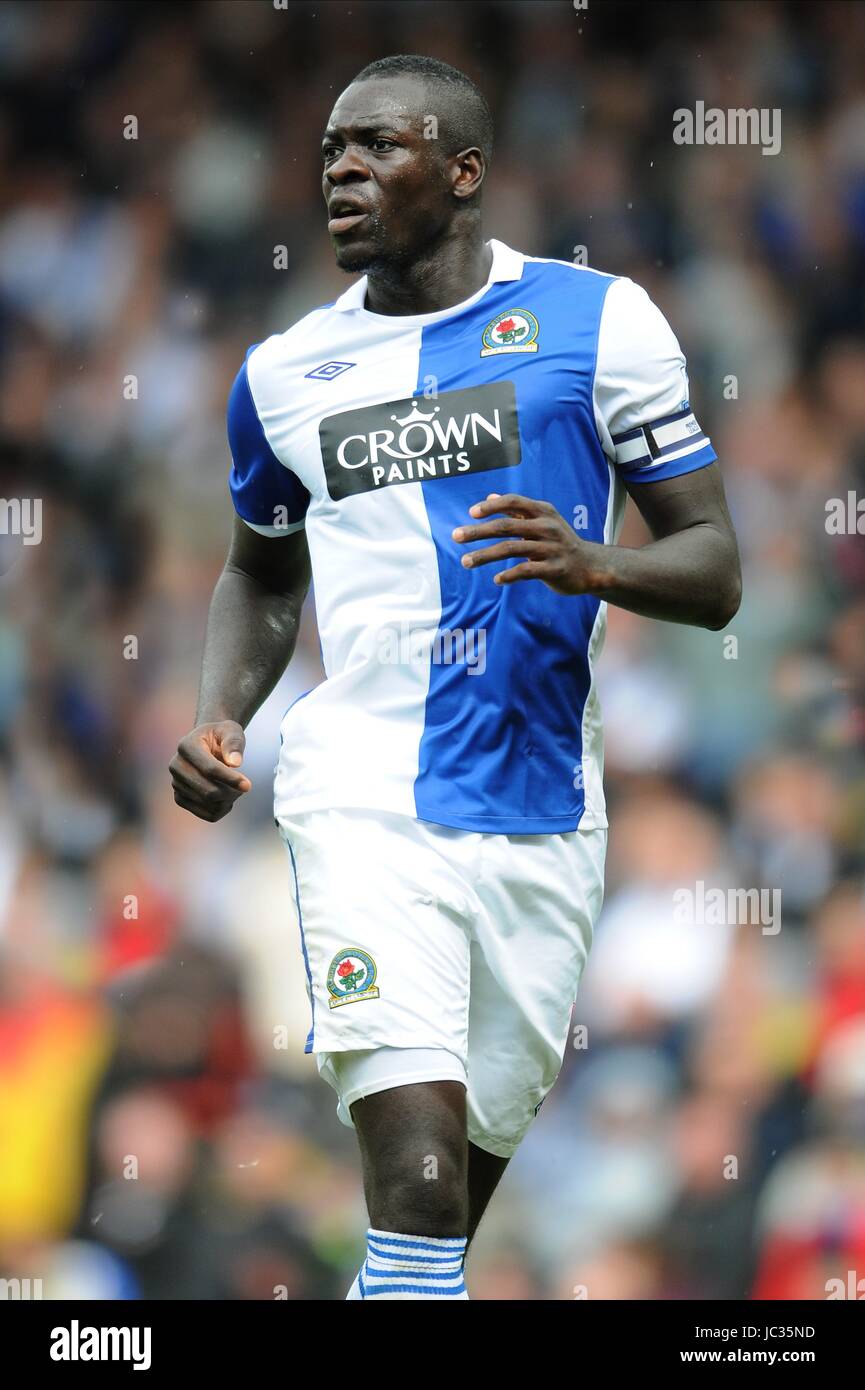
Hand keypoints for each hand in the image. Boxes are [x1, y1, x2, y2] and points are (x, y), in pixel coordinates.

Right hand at [169, 720, 251, 820]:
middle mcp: (176, 765)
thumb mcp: (231, 732)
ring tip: (235, 788)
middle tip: (244, 785)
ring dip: (229, 800)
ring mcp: (176, 783)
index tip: (248, 785)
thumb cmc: (221, 736)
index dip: (230, 779)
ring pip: (209, 804)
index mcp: (186, 746)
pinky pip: (207, 814)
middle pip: (208, 791)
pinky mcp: (180, 797)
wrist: (207, 743)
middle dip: (231, 791)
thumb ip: (234, 744)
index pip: (210, 769)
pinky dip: (222, 809)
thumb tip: (235, 762)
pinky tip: (227, 797)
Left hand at [452, 493, 598, 593]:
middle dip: (478, 531)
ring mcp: (551, 548)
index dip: (492, 506)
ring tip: (465, 561)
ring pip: (511, 549)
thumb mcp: (542, 521)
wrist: (589, 566)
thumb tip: (488, 497)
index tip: (471, 513)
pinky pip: (526, 570)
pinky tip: (496, 580)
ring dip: (485, 555)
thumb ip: (516, 510)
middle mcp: (547, 527)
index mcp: (543, 512)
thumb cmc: (558, 541)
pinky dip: (509, 575)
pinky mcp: (554, 569)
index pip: (514, 502)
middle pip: (506, 526)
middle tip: (456, 536)